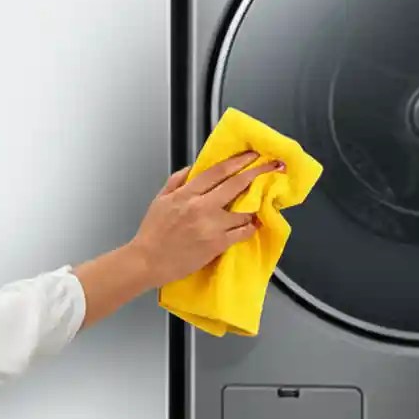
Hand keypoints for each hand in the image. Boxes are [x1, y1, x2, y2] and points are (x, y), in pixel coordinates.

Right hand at [73, 152, 283, 328]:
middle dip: (257, 172)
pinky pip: (243, 231)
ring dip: (255, 205)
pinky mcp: (218, 244)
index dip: (238, 161)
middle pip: (236, 185)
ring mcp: (211, 226)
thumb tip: (195, 168)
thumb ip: (178, 180)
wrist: (147, 261)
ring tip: (261, 202)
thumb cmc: (153, 232)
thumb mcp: (160, 199)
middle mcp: (201, 207)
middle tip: (271, 167)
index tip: (251, 156)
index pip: (218, 171)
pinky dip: (250, 226)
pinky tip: (252, 224)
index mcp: (187, 194)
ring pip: (244, 210)